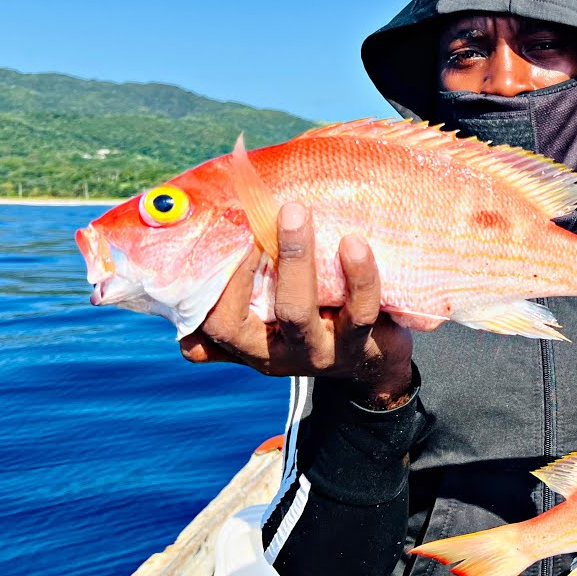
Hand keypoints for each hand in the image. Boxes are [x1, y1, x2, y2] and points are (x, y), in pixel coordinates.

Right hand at [179, 202, 414, 407]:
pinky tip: (355, 243)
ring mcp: (314, 354)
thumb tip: (202, 235)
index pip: (210, 319)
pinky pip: (358, 313)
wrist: (375, 362)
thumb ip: (245, 283)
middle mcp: (273, 355)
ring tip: (301, 215)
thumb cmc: (318, 315)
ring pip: (297, 312)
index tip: (234, 230)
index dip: (215, 279)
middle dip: (238, 264)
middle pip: (236, 319)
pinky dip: (359, 276)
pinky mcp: (358, 349)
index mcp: (248, 342)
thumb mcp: (276, 308)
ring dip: (297, 259)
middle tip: (266, 213)